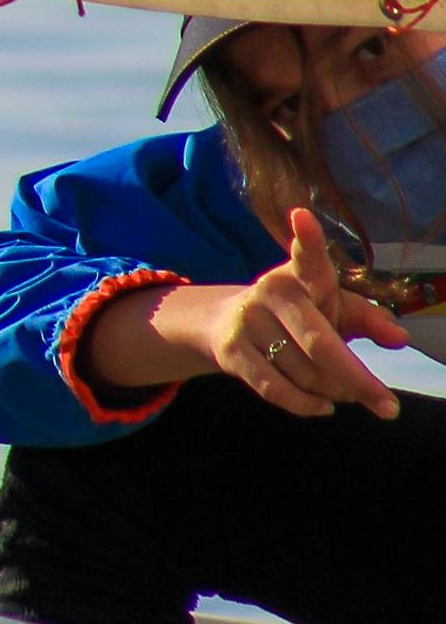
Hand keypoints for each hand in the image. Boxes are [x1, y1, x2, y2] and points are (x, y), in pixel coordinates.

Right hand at [196, 209, 406, 419]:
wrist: (224, 322)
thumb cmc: (297, 313)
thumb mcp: (333, 307)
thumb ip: (368, 319)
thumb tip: (400, 337)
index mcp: (301, 275)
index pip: (306, 255)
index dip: (307, 238)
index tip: (302, 216)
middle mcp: (271, 292)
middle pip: (320, 343)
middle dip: (358, 380)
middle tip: (387, 407)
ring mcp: (247, 322)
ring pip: (303, 373)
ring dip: (333, 393)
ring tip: (343, 394)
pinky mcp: (230, 350)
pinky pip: (276, 389)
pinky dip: (306, 405)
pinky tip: (322, 406)